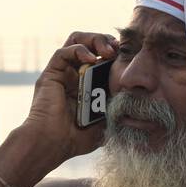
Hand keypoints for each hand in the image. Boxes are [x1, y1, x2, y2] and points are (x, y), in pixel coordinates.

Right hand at [22, 31, 118, 163]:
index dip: (114, 52)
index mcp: (86, 83)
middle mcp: (73, 74)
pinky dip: (79, 50)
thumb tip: (135, 102)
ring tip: (108, 51)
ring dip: (94, 40)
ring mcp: (62, 73)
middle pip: (89, 43)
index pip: (101, 57)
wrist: (52, 146)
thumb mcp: (104, 123)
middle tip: (118, 50)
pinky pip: (63, 52)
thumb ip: (115, 110)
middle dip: (106, 41)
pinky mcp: (51, 74)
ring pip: (76, 40)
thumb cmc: (74, 140)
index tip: (127, 57)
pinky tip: (91, 59)